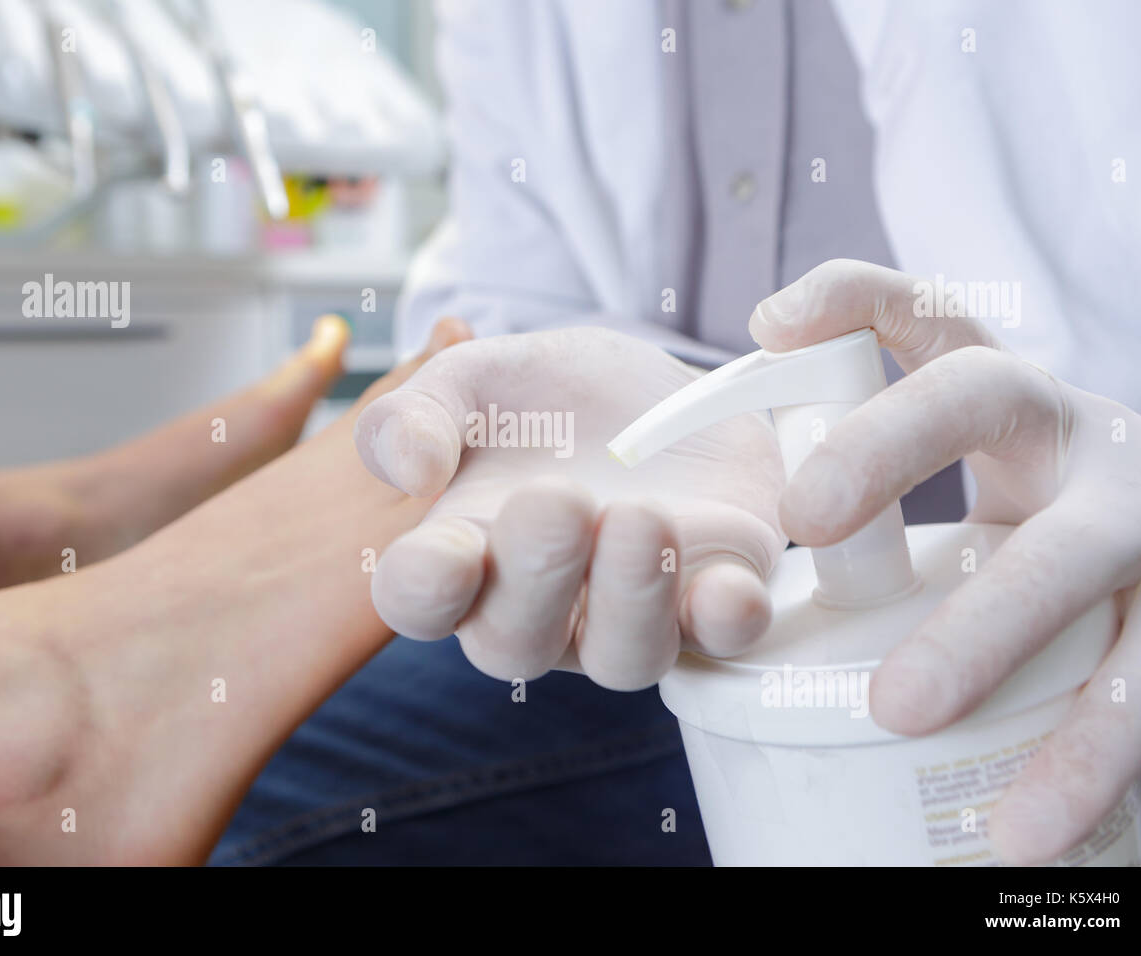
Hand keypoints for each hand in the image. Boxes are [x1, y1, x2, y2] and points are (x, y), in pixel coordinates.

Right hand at [353, 327, 785, 689]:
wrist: (654, 385)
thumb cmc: (545, 398)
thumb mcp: (471, 381)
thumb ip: (414, 416)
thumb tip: (411, 471)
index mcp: (461, 553)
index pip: (420, 600)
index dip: (426, 591)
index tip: (450, 551)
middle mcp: (538, 606)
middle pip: (517, 643)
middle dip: (537, 579)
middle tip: (559, 500)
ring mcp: (628, 612)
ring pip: (623, 656)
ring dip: (631, 600)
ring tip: (641, 520)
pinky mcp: (711, 594)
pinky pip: (722, 635)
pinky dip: (727, 618)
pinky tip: (729, 586)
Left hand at [751, 258, 1140, 864]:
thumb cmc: (1028, 550)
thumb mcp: (969, 507)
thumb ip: (870, 509)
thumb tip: (713, 573)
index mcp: (1012, 402)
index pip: (931, 318)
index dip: (856, 298)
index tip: (772, 321)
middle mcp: (1082, 437)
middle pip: (984, 397)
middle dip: (889, 441)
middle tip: (804, 517)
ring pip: (1073, 557)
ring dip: (983, 631)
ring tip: (899, 710)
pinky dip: (1081, 765)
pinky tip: (1022, 833)